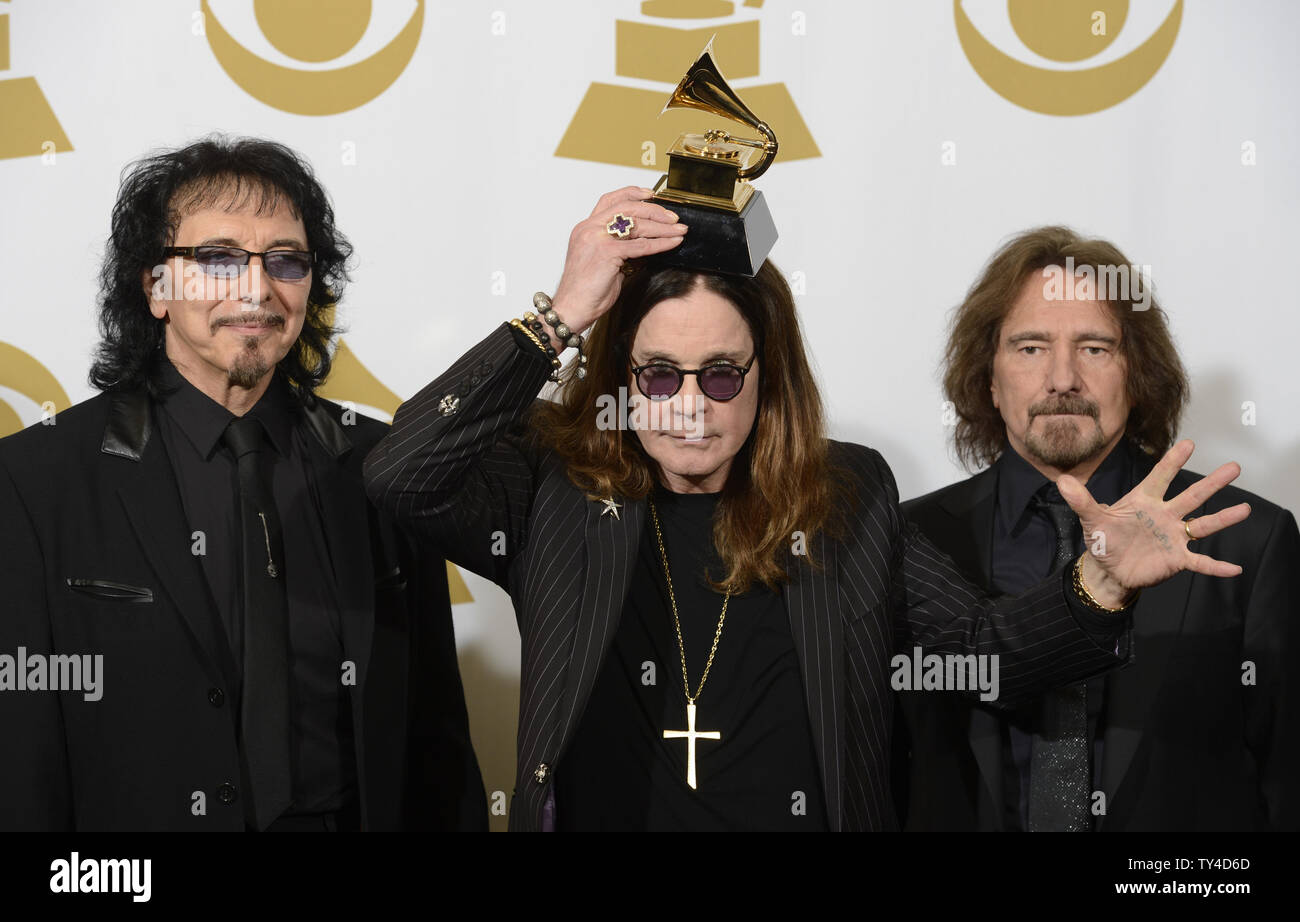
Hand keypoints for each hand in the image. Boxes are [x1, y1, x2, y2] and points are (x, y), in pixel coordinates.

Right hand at [545, 187, 686, 349]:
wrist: (571, 308)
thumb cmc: (585, 291)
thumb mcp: (603, 262)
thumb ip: (619, 248)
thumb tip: (644, 242)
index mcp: (586, 228)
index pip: (610, 200)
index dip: (632, 193)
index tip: (651, 194)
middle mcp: (589, 228)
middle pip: (627, 207)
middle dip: (654, 210)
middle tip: (673, 217)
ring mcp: (597, 238)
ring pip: (636, 224)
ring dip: (662, 226)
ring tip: (679, 229)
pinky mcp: (606, 252)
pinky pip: (641, 245)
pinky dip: (660, 243)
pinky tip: (673, 243)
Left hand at [1057, 439, 1250, 607]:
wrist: (1109, 569)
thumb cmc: (1104, 538)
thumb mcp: (1091, 519)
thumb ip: (1081, 500)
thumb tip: (1061, 481)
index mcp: (1144, 501)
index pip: (1160, 476)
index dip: (1172, 461)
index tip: (1188, 443)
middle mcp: (1165, 515)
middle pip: (1192, 496)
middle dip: (1212, 482)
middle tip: (1234, 466)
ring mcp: (1173, 536)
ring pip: (1203, 524)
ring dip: (1223, 518)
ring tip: (1245, 509)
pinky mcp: (1176, 559)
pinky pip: (1200, 562)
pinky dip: (1217, 566)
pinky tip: (1236, 568)